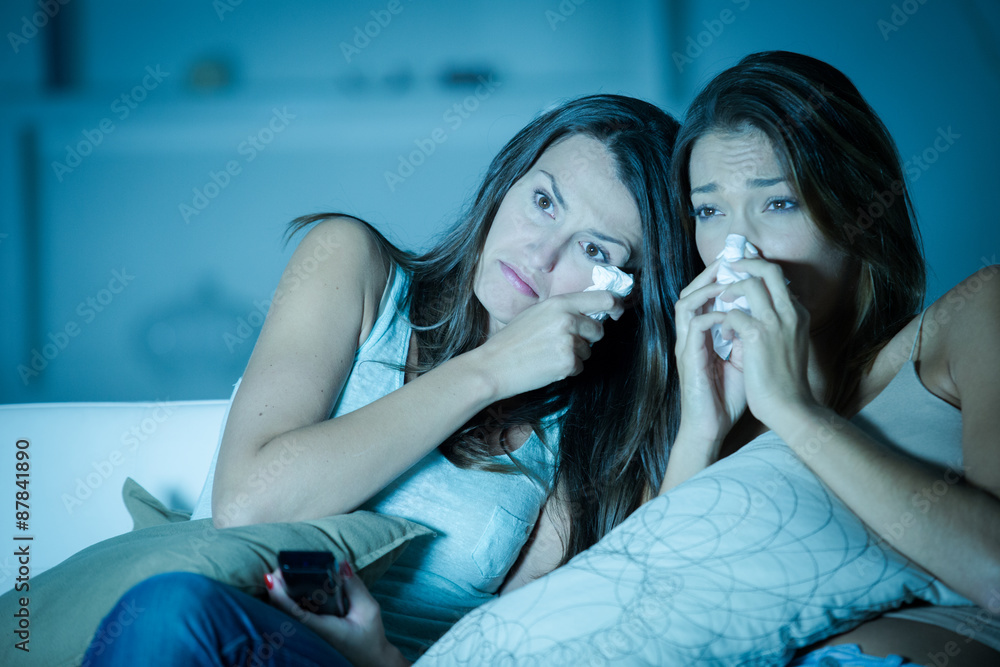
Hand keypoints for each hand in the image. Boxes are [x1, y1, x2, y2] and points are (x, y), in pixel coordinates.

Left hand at [265, 564, 409, 666]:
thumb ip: (355, 587)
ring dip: (282, 594)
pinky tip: (293, 587)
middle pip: (283, 611)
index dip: (279, 595)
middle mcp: (310, 635)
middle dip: (278, 589)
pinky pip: (293, 617)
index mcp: (324, 629)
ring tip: (283, 573)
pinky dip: (290, 601)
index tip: (270, 577)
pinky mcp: (309, 635)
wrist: (370, 662)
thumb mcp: (368, 610)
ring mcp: (307, 637)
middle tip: (280, 567)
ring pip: (285, 614)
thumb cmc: (370, 638)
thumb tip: (341, 563)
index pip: (294, 612)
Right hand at [471, 289, 623, 400]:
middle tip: (562, 343)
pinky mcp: (567, 363)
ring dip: (574, 355)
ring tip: (547, 355)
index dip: (616, 305)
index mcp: (559, 303)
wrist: (494, 365)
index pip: (603, 298)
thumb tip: (588, 312)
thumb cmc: (511, 340)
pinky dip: (566, 370)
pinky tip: (547, 366)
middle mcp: (567, 319)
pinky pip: (579, 367)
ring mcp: (569, 342)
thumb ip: (562, 310)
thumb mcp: (536, 313)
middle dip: (587, 338)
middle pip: (598, 329)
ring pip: (588, 350)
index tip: (618, 311)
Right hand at [672, 259, 747, 457]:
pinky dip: (712, 314)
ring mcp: (686, 345)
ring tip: (727, 280)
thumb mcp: (742, 360)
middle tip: (730, 260)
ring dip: (708, 288)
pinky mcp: (688, 357)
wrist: (710, 428)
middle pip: (690, 292)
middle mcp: (690, 336)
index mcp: (701, 336)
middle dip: (709, 274)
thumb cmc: (725, 398)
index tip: (739, 264)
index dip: (718, 278)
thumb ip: (746, 337)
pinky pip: (695, 324)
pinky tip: (730, 313)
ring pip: (686, 302)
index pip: (703, 297)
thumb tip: (761, 315)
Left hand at [713, 258, 816, 429]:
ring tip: (721, 303)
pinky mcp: (758, 335)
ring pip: (750, 284)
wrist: (790, 408)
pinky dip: (723, 320)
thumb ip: (781, 325)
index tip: (740, 273)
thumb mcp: (790, 345)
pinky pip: (733, 312)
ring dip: (730, 290)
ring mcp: (775, 322)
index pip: (779, 279)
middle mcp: (790, 313)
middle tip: (728, 268)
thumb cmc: (786, 382)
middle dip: (746, 264)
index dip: (758, 271)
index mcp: (799, 315)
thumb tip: (765, 310)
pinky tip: (723, 335)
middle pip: (770, 270)